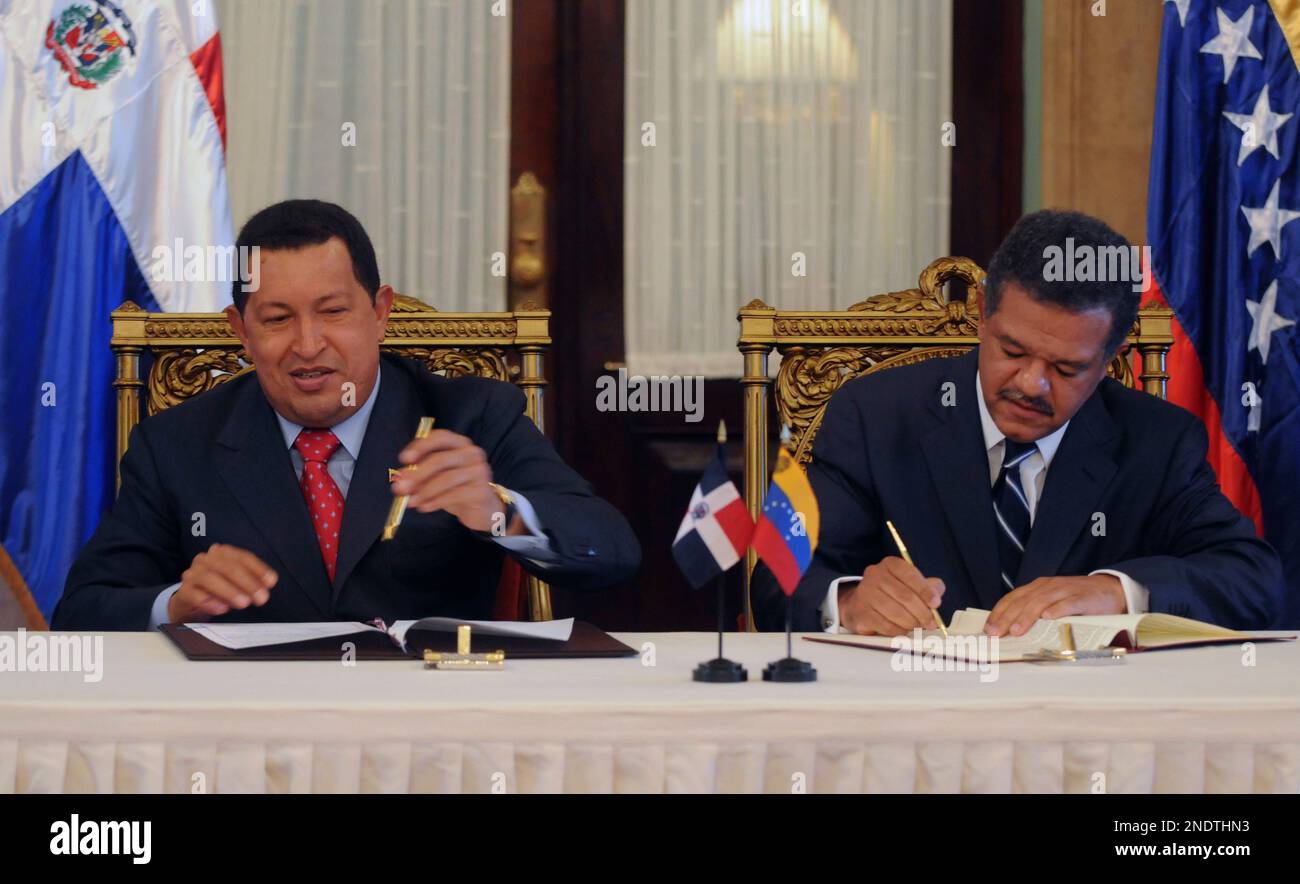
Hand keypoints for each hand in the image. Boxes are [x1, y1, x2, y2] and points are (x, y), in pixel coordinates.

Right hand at [168, 543, 276, 622]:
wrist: (190, 603)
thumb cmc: (218, 590)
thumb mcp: (237, 583)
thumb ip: (252, 581)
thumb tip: (267, 584)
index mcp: (221, 553)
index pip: (242, 557)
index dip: (258, 569)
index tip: (271, 582)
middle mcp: (205, 560)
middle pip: (227, 567)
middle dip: (247, 582)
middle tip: (261, 598)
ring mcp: (192, 575)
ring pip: (210, 578)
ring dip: (230, 591)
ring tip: (244, 603)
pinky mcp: (183, 592)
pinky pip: (196, 595)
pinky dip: (210, 602)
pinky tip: (222, 609)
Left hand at [392, 429, 522, 534]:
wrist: (482, 509)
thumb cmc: (456, 488)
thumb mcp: (436, 478)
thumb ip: (420, 474)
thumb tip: (400, 478)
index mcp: (459, 444)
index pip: (440, 437)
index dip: (421, 446)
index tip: (404, 459)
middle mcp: (472, 453)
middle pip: (440, 459)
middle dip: (417, 474)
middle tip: (400, 487)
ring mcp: (480, 471)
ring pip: (446, 479)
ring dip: (424, 491)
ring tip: (411, 502)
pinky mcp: (482, 490)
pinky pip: (455, 495)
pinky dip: (436, 502)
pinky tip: (424, 507)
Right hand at [838, 556, 944, 635]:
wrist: (860, 605)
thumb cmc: (890, 594)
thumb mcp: (911, 585)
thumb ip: (929, 587)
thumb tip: (937, 594)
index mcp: (890, 565)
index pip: (910, 575)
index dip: (925, 590)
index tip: (936, 603)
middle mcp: (875, 575)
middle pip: (905, 596)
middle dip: (922, 613)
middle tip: (930, 622)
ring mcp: (865, 593)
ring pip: (896, 612)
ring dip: (911, 623)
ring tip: (916, 626)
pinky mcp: (860, 612)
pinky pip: (885, 625)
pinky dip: (898, 630)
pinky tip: (901, 629)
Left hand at [984, 574, 1125, 635]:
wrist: (1112, 590)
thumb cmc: (1078, 600)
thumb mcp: (1053, 603)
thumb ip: (1036, 613)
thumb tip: (1012, 633)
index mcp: (1039, 588)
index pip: (1013, 598)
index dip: (999, 612)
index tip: (988, 628)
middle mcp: (1049, 587)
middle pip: (1024, 601)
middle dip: (1008, 617)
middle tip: (996, 633)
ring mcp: (1066, 591)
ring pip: (1042, 602)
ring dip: (1027, 617)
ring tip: (1016, 631)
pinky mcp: (1083, 598)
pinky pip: (1068, 603)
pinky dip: (1058, 610)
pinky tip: (1048, 618)